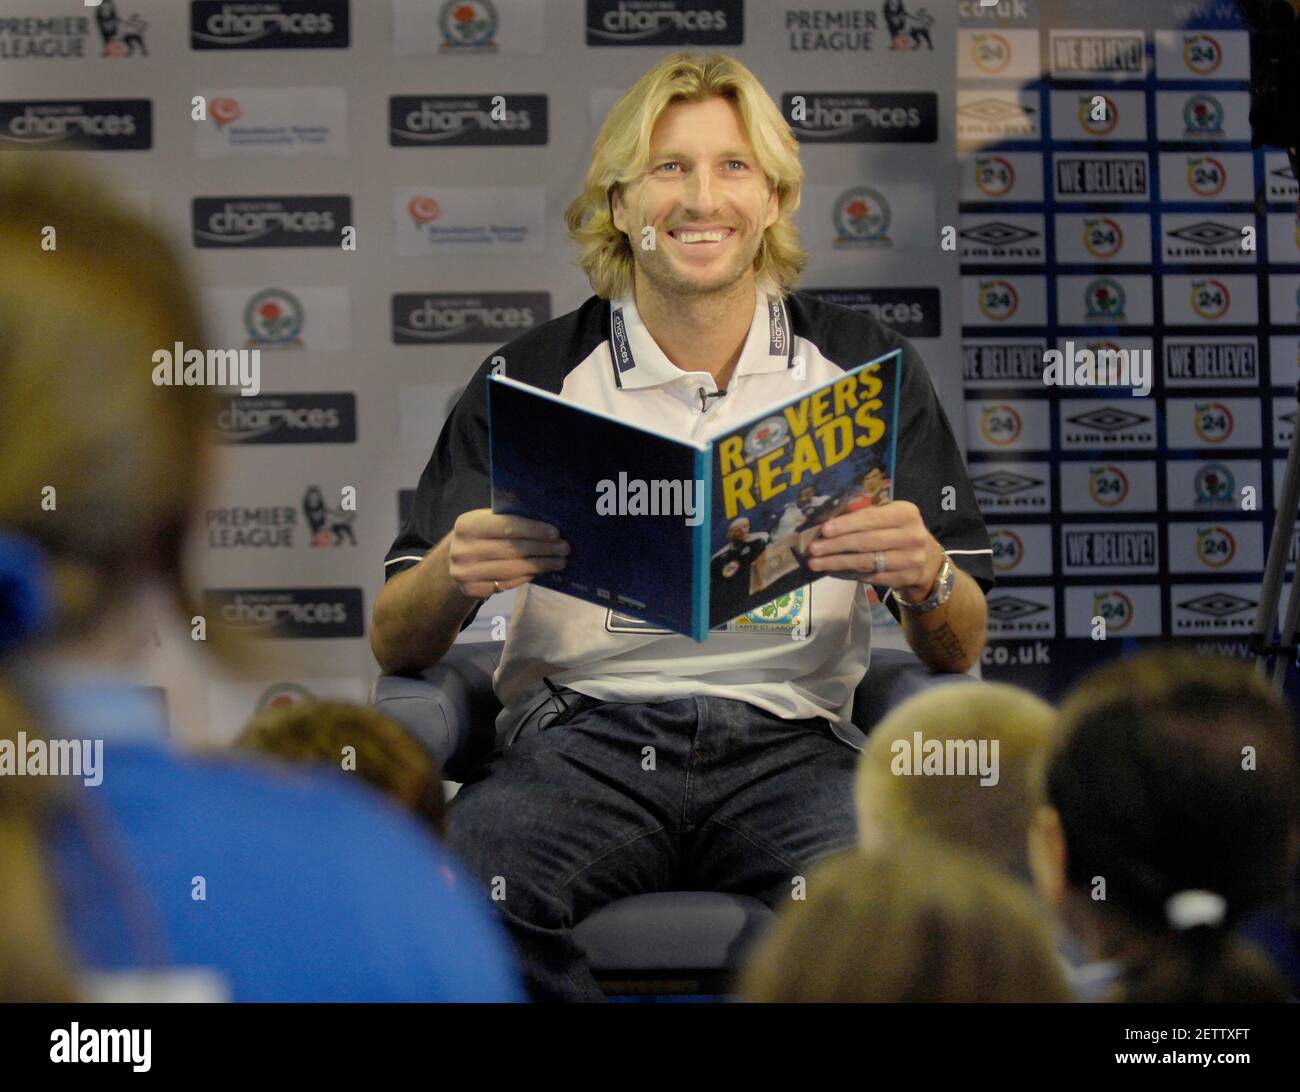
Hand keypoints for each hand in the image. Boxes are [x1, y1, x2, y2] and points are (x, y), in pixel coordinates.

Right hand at [446, 508, 568, 599]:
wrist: (455, 560)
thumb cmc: (480, 536)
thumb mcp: (487, 521)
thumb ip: (509, 520)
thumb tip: (548, 527)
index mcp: (467, 524)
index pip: (507, 526)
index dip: (534, 530)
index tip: (556, 533)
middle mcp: (462, 549)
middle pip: (513, 550)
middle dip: (543, 549)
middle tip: (565, 548)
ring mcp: (465, 572)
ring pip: (513, 569)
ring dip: (541, 565)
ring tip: (560, 562)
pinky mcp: (471, 590)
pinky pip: (507, 584)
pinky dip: (527, 577)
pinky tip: (541, 572)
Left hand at [803, 500, 943, 601]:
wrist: (928, 560)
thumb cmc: (899, 532)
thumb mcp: (890, 517)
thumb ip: (866, 517)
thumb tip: (827, 523)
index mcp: (906, 513)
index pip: (871, 519)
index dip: (846, 525)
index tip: (824, 530)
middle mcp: (912, 536)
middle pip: (866, 542)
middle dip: (836, 546)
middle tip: (813, 549)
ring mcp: (910, 560)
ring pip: (866, 562)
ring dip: (837, 563)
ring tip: (815, 563)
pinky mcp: (904, 578)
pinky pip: (869, 577)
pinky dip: (847, 574)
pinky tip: (831, 571)